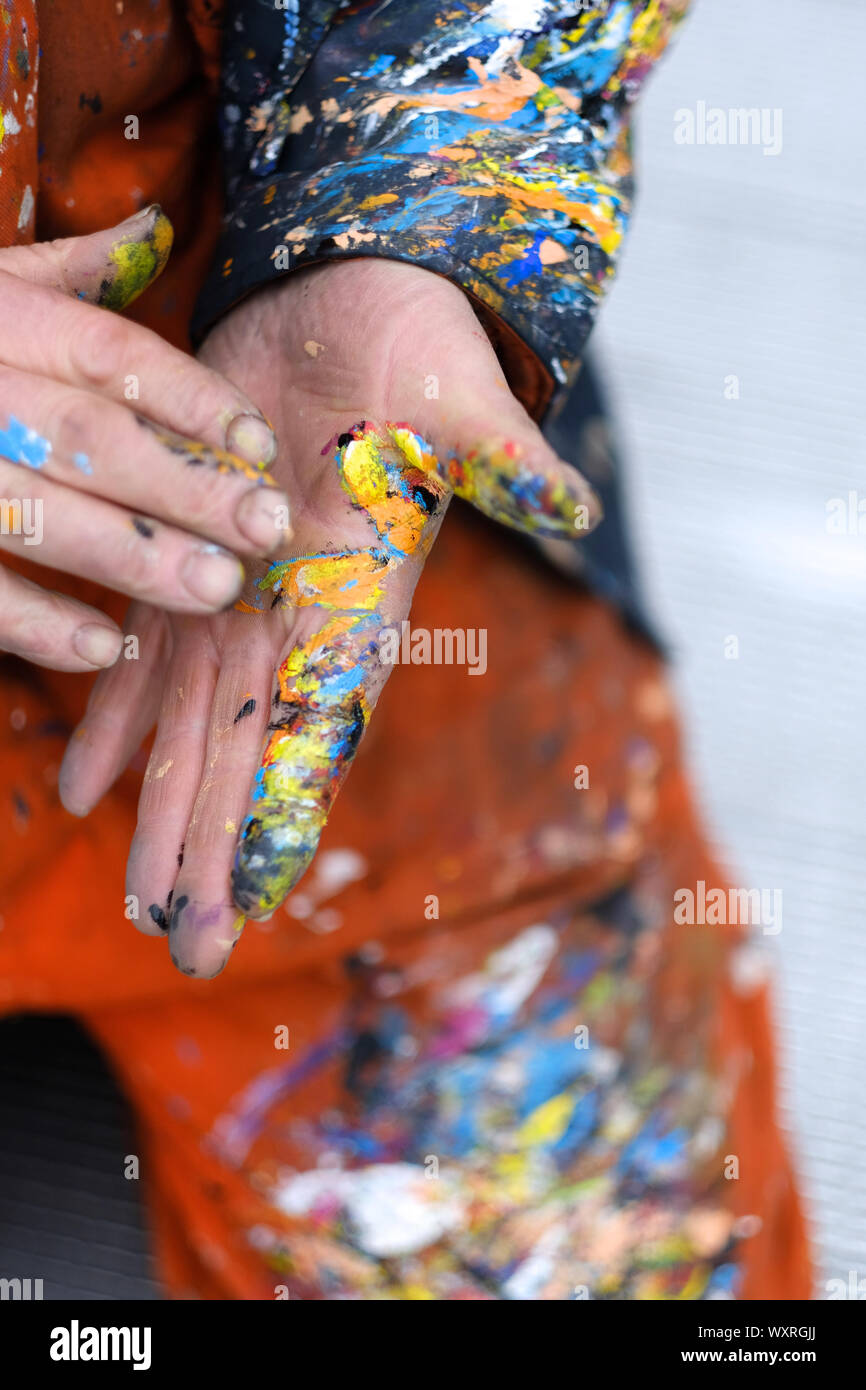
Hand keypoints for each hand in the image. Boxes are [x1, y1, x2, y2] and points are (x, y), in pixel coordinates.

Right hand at [0, 207, 291, 671]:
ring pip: (37, 514)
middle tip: (266, 528)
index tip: (259, 445)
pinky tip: (107, 648)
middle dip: (186, 485)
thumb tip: (158, 225)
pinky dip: (37, 623)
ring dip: (132, 558)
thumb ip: (67, 273)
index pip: (108, 353)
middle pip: (88, 436)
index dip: (191, 397)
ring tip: (215, 589)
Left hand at [60, 259, 600, 975]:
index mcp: (361, 599)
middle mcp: (300, 621)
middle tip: (184, 945)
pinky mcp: (191, 560)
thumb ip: (504, 457)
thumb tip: (568, 497)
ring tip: (141, 900)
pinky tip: (85, 788)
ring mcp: (242, 599)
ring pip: (189, 729)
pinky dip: (113, 726)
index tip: (250, 896)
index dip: (284, 809)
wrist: (369, 308)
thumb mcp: (467, 403)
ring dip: (164, 815)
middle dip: (213, 851)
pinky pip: (144, 663)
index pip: (320, 726)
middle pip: (246, 755)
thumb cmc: (424, 352)